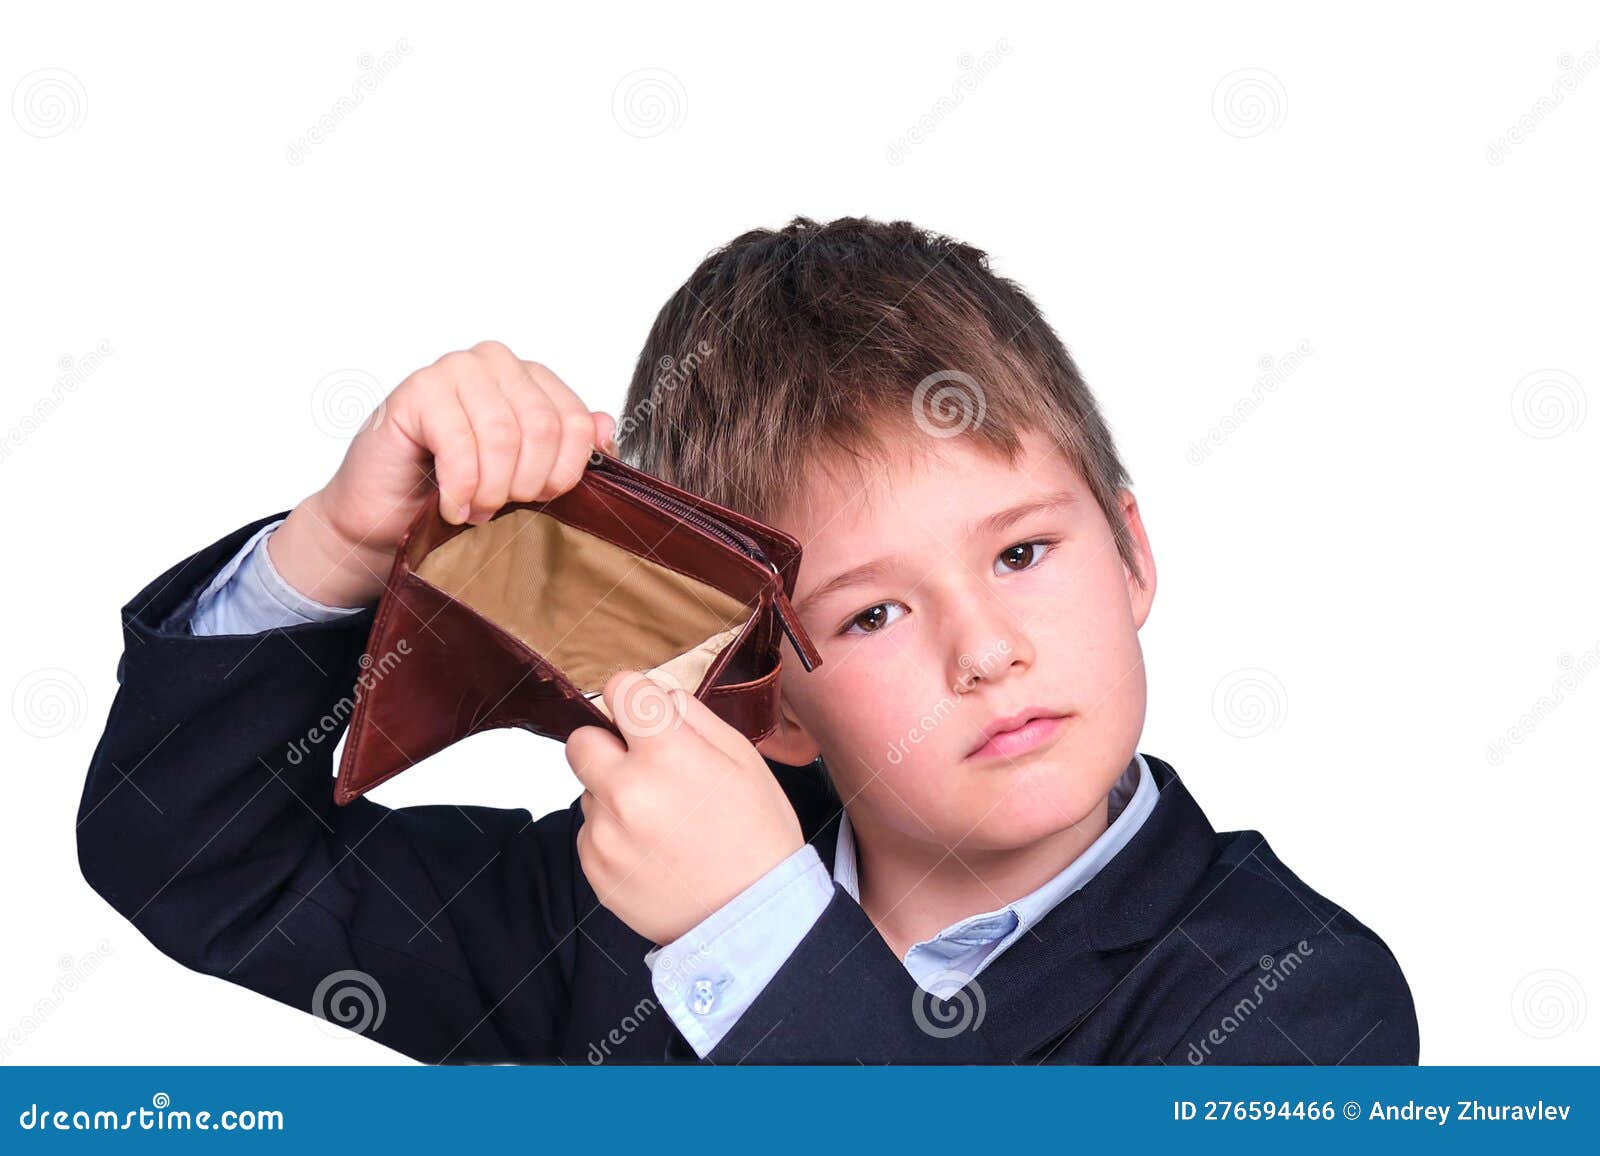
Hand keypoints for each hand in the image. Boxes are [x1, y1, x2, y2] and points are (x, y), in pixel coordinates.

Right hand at [269, 340, 616, 607]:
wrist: (386, 518)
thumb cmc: (459, 495)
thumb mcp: (527, 481)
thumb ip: (574, 455)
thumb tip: (606, 425)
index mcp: (531, 378)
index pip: (577, 422)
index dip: (565, 474)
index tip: (541, 499)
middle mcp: (495, 363)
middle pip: (543, 428)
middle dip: (526, 484)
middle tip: (501, 508)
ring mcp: (453, 369)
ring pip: (504, 436)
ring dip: (491, 490)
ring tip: (476, 512)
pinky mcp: (416, 391)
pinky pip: (460, 444)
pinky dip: (461, 489)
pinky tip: (452, 507)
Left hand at [568, 671, 805, 945]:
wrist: (752, 920)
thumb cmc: (757, 837)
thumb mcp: (745, 761)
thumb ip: (695, 718)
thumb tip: (658, 698)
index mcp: (666, 753)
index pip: (620, 688)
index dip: (636, 698)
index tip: (647, 715)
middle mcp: (625, 790)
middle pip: (582, 740)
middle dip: (609, 746)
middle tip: (646, 769)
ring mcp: (605, 833)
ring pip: (588, 790)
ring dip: (614, 795)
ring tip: (662, 823)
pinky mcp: (594, 868)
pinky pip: (590, 831)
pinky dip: (614, 835)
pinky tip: (653, 852)